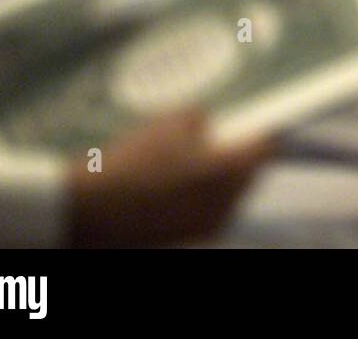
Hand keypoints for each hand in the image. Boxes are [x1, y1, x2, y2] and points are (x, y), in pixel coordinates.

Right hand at [67, 112, 272, 247]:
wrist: (91, 211)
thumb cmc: (134, 161)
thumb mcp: (172, 122)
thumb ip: (202, 120)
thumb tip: (210, 126)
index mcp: (230, 171)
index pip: (266, 148)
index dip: (264, 130)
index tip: (259, 119)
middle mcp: (228, 203)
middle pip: (249, 173)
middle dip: (240, 155)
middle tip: (220, 138)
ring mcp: (210, 225)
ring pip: (230, 193)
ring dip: (222, 177)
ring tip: (191, 160)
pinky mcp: (191, 238)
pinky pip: (210, 209)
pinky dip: (203, 194)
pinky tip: (176, 183)